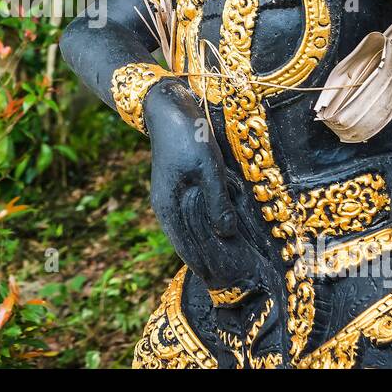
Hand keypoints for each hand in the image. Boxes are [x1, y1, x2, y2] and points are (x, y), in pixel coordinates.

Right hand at [143, 80, 266, 293]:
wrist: (167, 108)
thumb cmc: (190, 137)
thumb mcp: (209, 169)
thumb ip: (217, 202)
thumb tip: (226, 234)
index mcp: (170, 206)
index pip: (187, 247)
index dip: (204, 265)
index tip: (221, 283)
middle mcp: (165, 206)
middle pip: (185, 242)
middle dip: (205, 260)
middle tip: (226, 278)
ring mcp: (168, 195)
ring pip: (186, 229)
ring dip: (203, 244)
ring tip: (221, 260)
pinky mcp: (174, 184)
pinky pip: (187, 215)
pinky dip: (200, 227)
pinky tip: (212, 230)